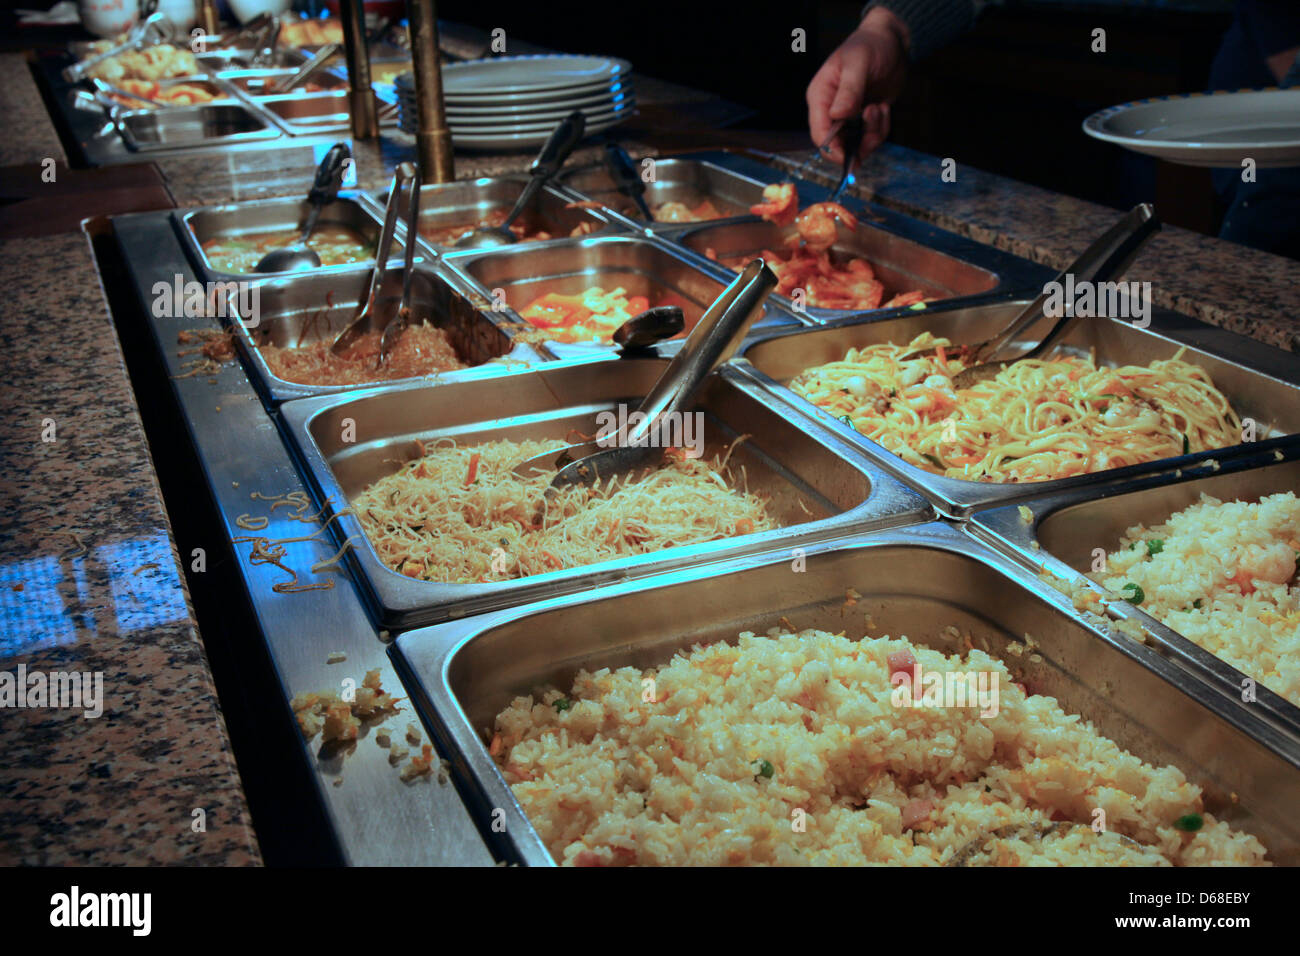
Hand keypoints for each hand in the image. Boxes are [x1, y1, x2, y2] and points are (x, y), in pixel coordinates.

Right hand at [806, 7, 909, 164]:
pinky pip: (872, 137)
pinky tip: (884, 107)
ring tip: (880, 107)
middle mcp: (831, 109)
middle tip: (874, 133)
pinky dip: (881, 127)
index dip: (832, 149)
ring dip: (873, 132)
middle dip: (857, 144)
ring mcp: (848, 116)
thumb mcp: (858, 63)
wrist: (892, 42)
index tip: (850, 157)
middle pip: (836, 145)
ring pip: (857, 144)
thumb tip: (837, 114)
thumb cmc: (870, 45)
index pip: (819, 133)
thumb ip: (849, 90)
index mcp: (820, 96)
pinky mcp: (864, 119)